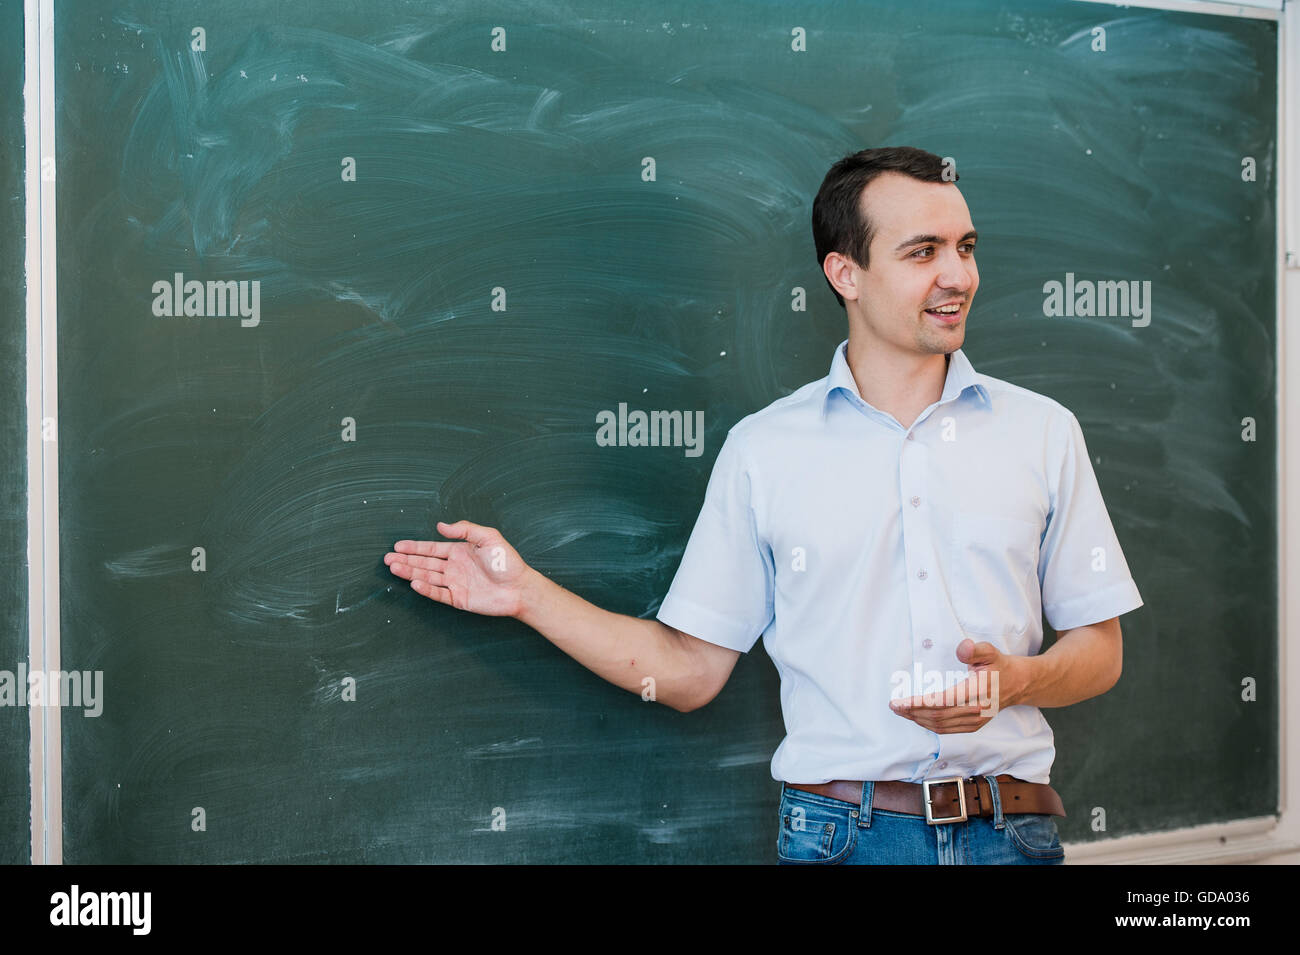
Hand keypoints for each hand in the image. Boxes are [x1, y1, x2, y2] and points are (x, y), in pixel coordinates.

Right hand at [384, 520, 531, 616]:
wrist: (519, 588)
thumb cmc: (507, 562)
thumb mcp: (488, 537)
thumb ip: (464, 529)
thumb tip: (440, 526)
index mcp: (460, 551)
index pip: (432, 548)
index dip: (414, 547)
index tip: (397, 545)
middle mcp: (454, 567)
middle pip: (425, 562)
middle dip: (406, 559)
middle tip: (387, 558)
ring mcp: (455, 583)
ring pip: (427, 576)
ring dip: (410, 572)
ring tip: (393, 567)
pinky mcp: (458, 599)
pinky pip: (438, 593)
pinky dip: (425, 589)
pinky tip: (413, 582)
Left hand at [888, 638, 1026, 733]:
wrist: (1020, 684)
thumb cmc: (1001, 666)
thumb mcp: (991, 652)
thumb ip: (975, 650)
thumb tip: (962, 647)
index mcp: (977, 692)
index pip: (942, 701)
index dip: (919, 703)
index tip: (900, 701)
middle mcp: (976, 710)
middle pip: (937, 715)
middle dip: (912, 712)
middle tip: (894, 705)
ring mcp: (976, 720)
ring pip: (941, 725)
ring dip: (918, 719)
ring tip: (901, 711)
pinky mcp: (974, 725)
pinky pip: (948, 729)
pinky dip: (930, 725)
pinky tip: (918, 718)